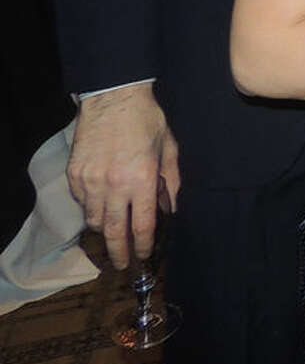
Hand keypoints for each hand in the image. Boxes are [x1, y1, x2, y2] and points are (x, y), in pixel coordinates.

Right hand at [68, 84, 178, 269]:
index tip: (145, 255)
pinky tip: (102, 205)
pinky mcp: (74, 176)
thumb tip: (172, 208)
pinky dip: (92, 209)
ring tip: (115, 233)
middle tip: (123, 265)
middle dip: (119, 253)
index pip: (142, 224)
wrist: (112, 98)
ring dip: (106, 230)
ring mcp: (90, 182)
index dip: (144, 244)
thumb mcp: (168, 148)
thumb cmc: (146, 120)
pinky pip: (83, 203)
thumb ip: (172, 181)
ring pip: (95, 220)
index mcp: (142, 179)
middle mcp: (114, 185)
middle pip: (114, 232)